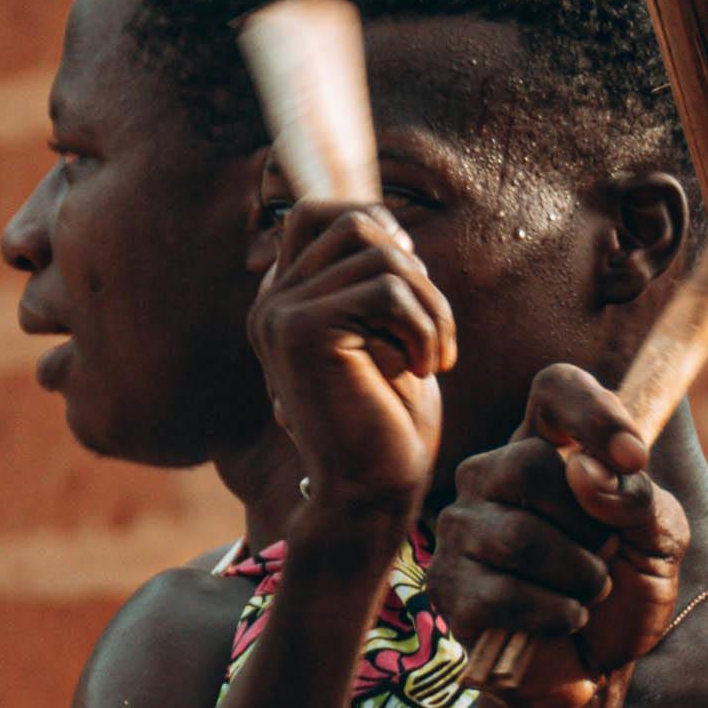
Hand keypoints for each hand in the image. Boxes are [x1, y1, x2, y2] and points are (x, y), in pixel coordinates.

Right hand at [251, 201, 451, 546]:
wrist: (370, 494)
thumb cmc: (387, 423)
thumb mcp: (384, 336)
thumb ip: (373, 280)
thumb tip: (385, 222)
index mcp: (285, 303)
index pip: (317, 213)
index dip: (375, 225)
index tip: (410, 282)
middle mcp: (272, 304)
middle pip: (354, 221)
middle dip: (413, 267)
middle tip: (431, 327)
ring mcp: (280, 315)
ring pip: (378, 253)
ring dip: (429, 303)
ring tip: (435, 354)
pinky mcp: (301, 331)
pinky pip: (385, 290)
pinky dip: (424, 327)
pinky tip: (426, 369)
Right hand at [434, 364, 688, 707]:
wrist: (597, 665)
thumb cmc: (624, 588)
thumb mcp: (659, 539)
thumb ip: (636, 498)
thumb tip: (581, 471)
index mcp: (546, 445)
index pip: (555, 389)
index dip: (593, 413)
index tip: (635, 458)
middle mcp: (491, 476)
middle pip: (530, 465)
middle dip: (590, 523)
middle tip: (605, 554)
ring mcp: (461, 530)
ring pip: (518, 536)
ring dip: (579, 576)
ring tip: (590, 593)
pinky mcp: (448, 587)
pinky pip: (502, 592)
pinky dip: (554, 613)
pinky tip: (565, 619)